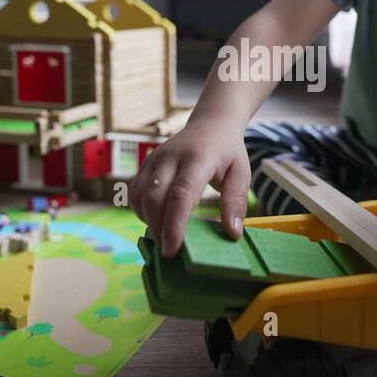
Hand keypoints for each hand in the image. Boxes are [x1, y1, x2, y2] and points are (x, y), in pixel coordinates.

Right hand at [128, 119, 249, 257]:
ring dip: (148, 221)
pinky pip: (134, 192)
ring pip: (139, 196)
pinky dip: (141, 211)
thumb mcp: (241, 173)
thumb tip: (233, 233)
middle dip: (158, 229)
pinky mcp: (145, 164)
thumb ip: (236, 201)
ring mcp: (154, 159)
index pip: (181, 194)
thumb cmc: (228, 152)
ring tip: (165, 237)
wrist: (210, 124)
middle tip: (170, 252)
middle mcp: (170, 157)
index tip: (173, 249)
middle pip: (154, 198)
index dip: (174, 224)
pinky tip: (157, 220)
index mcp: (197, 159)